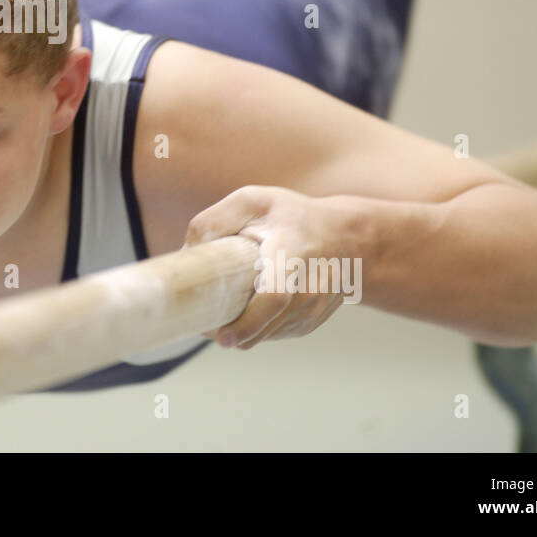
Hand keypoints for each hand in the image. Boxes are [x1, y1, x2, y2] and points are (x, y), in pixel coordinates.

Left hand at [183, 185, 356, 349]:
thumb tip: (187, 252)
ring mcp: (312, 311)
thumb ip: (217, 220)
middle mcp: (309, 289)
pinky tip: (251, 306)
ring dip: (242, 331)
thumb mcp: (254, 201)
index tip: (222, 333)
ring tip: (225, 310)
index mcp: (293, 255)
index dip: (248, 321)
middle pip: (266, 326)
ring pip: (266, 335)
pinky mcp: (310, 323)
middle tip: (207, 326)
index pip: (276, 296)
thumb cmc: (294, 217)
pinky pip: (273, 333)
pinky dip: (256, 327)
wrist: (349, 239)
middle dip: (233, 331)